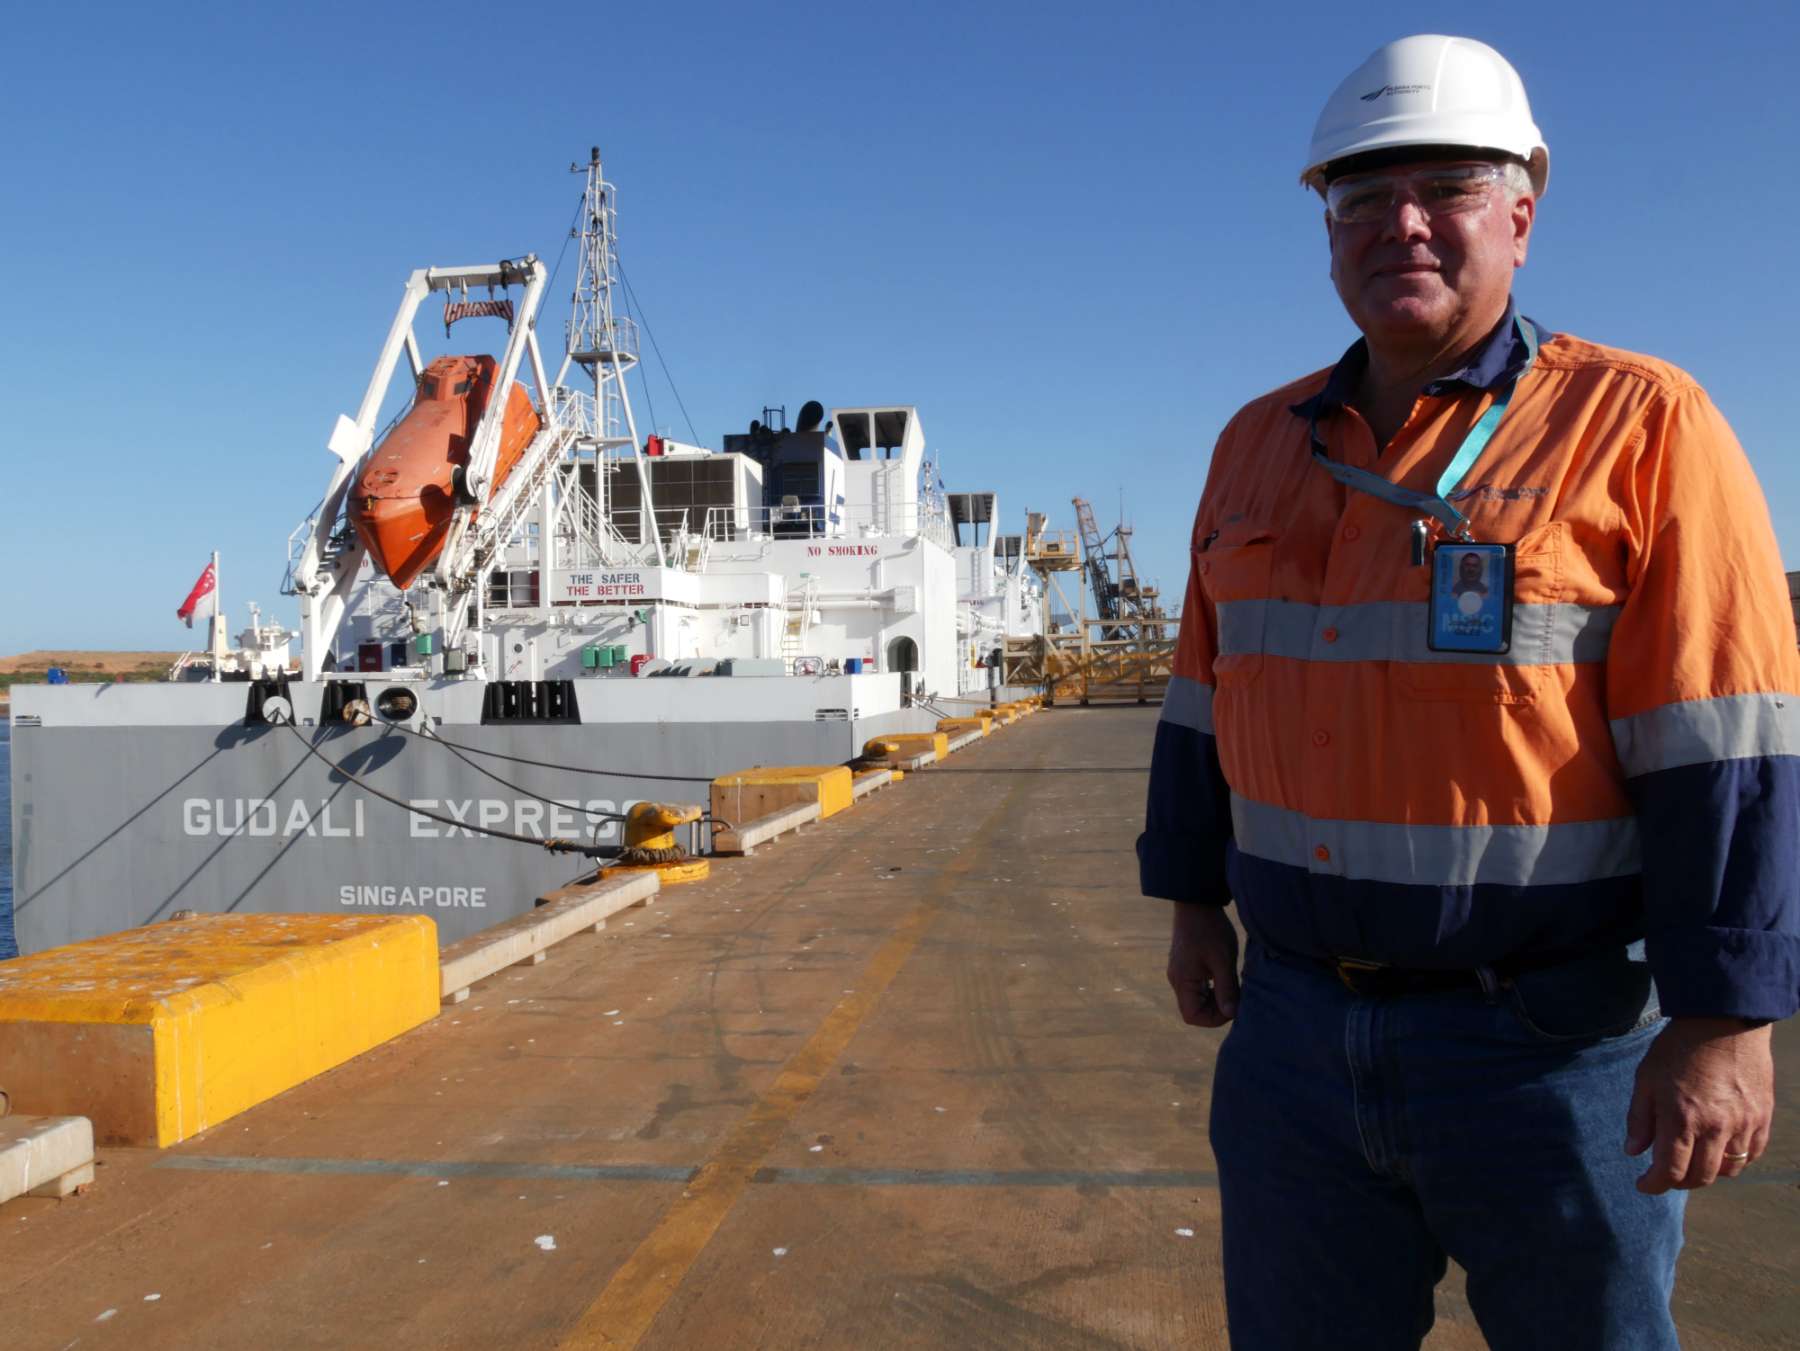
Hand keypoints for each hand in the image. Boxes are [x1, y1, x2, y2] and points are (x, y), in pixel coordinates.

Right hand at [1167, 904, 1239, 1026]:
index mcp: (1182, 980)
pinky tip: (1225, 976)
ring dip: (1216, 998)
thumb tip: (1232, 1014)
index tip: (1233, 1005)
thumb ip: (1226, 988)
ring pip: (1198, 1000)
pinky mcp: (1186, 966)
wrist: (1197, 901)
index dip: (1214, 1019)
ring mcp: (1180, 973)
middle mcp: (1177, 980)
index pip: (1192, 1016)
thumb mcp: (1222, 959)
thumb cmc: (1210, 929)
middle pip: (1195, 1010)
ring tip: (1232, 984)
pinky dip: (1212, 989)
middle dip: (1217, 1009)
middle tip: (1236, 995)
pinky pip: (1198, 988)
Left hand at [1625, 1017, 1774, 1192]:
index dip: (1654, 1185)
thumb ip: (1640, 1118)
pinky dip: (1735, 1160)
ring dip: (1708, 1173)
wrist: (1724, 1022)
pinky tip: (1720, 1150)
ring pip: (1728, 1170)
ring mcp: (1743, 1124)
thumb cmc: (1679, 1048)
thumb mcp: (1646, 1078)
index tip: (1643, 1184)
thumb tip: (1633, 1152)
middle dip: (1679, 1182)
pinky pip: (1752, 1154)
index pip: (1670, 1172)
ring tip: (1692, 1160)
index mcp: (1682, 1119)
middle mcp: (1716, 1128)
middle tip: (1666, 1174)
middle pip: (1700, 1177)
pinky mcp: (1763, 1117)